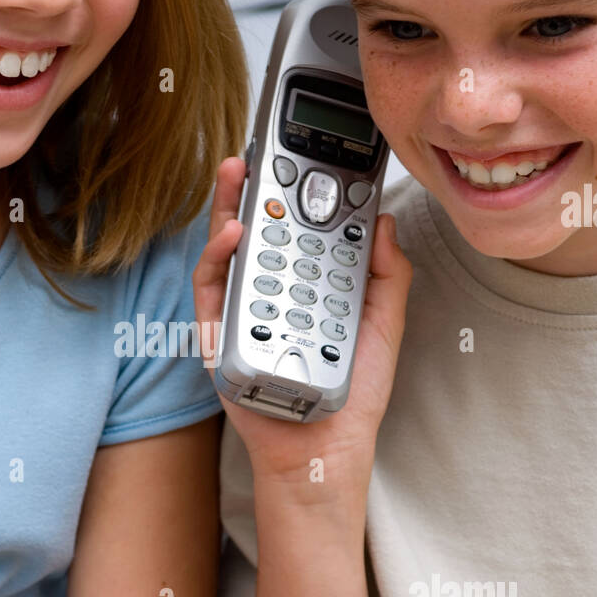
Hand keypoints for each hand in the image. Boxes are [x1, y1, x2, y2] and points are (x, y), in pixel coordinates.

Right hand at [192, 156, 413, 496]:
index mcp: (308, 284)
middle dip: (255, 184)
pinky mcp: (218, 334)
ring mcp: (242, 311)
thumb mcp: (383, 324)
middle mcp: (272, 292)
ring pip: (228, 250)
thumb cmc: (353, 393)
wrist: (327, 448)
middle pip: (258, 228)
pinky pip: (211, 290)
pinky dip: (218, 257)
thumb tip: (383, 222)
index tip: (307, 155)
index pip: (299, 227)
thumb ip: (386, 275)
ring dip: (229, 207)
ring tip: (239, 172)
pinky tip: (235, 233)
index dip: (300, 189)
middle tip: (258, 147)